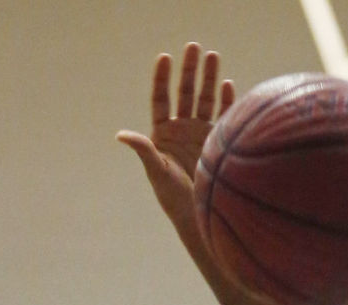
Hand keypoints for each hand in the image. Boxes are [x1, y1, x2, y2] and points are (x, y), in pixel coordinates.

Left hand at [117, 43, 233, 234]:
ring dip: (209, 78)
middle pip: (185, 93)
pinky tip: (227, 85)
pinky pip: (223, 115)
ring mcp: (202, 133)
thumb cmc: (175, 199)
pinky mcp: (220, 141)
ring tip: (213, 55)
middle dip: (189, 70)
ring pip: (205, 99)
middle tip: (194, 47)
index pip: (161, 98)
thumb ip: (144, 150)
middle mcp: (182, 129)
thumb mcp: (157, 173)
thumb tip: (120, 135)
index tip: (165, 57)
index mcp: (163, 133)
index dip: (162, 78)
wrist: (201, 216)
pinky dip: (226, 100)